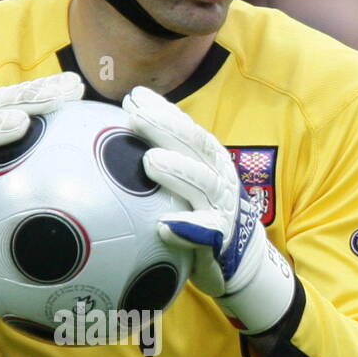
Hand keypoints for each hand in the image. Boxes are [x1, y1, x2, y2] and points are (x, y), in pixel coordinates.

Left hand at [122, 86, 293, 333]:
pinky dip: (188, 229)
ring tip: (150, 161)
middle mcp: (219, 178)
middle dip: (166, 128)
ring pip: (203, 186)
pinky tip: (166, 226)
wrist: (238, 259)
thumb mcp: (188, 182)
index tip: (135, 97)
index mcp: (209, 161)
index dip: (163, 112)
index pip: (187, 129)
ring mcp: (222, 209)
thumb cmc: (202, 214)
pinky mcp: (220, 241)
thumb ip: (164, 159)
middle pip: (195, 147)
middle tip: (135, 115)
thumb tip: (118, 134)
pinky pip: (206, 234)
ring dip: (178, 172)